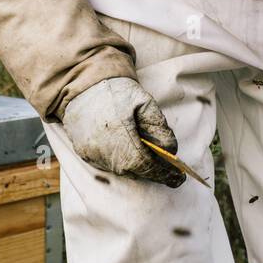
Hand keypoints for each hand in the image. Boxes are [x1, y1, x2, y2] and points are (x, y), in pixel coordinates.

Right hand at [62, 77, 182, 185]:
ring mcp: (91, 154)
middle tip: (166, 167)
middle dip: (152, 169)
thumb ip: (159, 128)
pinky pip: (107, 164)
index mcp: (119, 135)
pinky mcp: (83, 153)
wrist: (84, 85)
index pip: (146, 165)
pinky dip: (120, 160)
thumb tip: (170, 151)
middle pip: (134, 170)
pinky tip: (126, 148)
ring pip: (120, 169)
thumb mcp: (145, 102)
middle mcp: (103, 150)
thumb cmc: (117, 92)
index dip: (163, 173)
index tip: (178, 178)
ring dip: (135, 165)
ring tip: (146, 154)